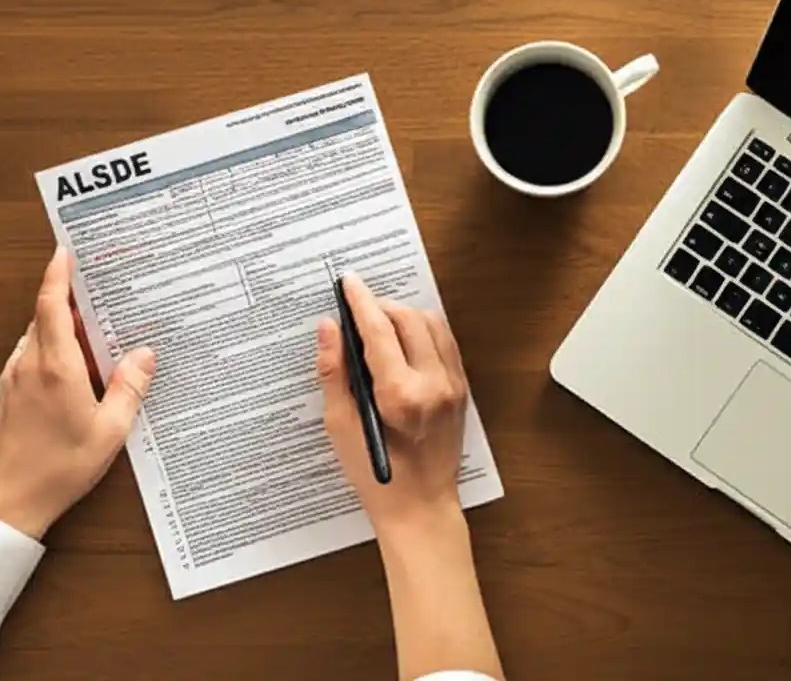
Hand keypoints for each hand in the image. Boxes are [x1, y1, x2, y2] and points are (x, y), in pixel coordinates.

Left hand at [0, 247, 156, 538]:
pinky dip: (54, 349)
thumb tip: (144, 355)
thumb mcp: (111, 430)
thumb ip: (129, 387)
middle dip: (70, 297)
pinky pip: (33, 357)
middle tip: (100, 287)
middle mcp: (29, 365)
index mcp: (56, 367)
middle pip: (46, 316)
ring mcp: (14, 379)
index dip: (58, 274)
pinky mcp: (9, 394)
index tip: (66, 251)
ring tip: (97, 330)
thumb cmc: (61, 467)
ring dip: (63, 327)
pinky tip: (79, 366)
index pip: (51, 305)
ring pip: (38, 336)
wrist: (12, 500)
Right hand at [315, 273, 468, 536]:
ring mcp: (453, 385)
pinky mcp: (462, 390)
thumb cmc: (376, 476)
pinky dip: (423, 332)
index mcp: (401, 394)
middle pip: (408, 319)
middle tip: (356, 309)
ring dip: (404, 316)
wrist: (421, 508)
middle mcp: (434, 383)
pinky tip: (402, 340)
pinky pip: (445, 344)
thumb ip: (335, 372)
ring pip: (432, 325)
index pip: (379, 329)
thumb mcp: (342, 427)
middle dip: (381, 307)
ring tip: (378, 323)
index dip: (360, 301)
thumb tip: (328, 328)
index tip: (347, 282)